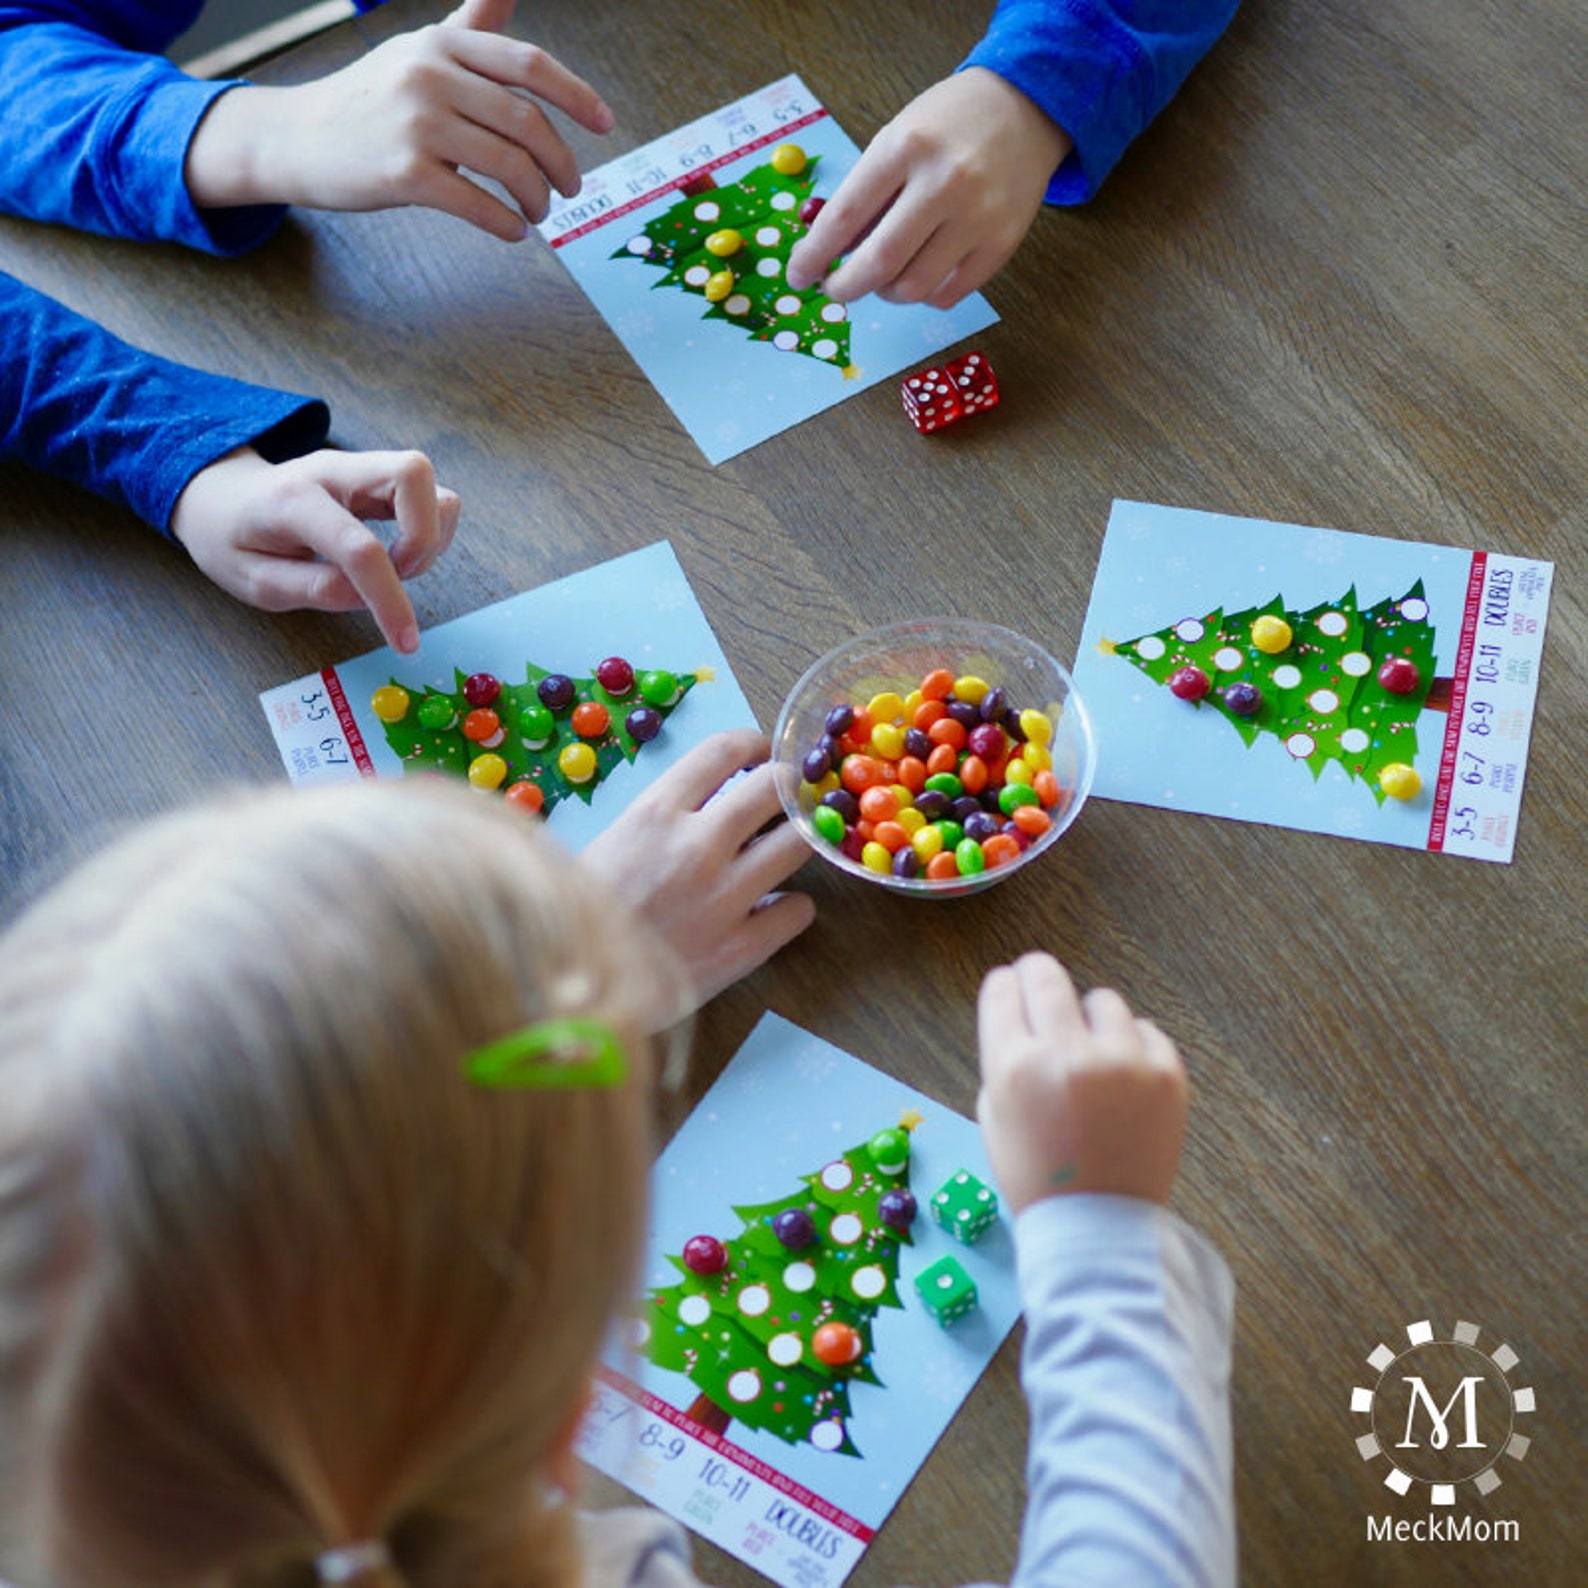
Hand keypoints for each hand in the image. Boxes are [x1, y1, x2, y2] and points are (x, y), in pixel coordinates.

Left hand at [169, 447, 457, 653]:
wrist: (221, 498)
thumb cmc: (232, 541)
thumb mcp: (254, 581)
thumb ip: (312, 589)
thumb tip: (368, 598)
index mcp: (292, 500)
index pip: (359, 546)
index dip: (389, 597)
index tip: (404, 641)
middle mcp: (333, 470)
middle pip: (413, 474)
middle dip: (424, 538)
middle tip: (401, 576)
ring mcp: (358, 468)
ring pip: (426, 482)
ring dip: (430, 535)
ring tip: (398, 569)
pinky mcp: (376, 476)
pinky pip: (426, 493)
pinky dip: (428, 530)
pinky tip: (400, 555)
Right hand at [185, 0, 612, 239]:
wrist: (300, 138)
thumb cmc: (373, 99)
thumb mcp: (421, 52)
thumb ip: (471, 29)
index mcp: (444, 44)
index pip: (529, 65)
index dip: (577, 96)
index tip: (605, 124)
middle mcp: (432, 75)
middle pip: (529, 123)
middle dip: (562, 165)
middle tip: (570, 189)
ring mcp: (417, 124)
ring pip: (511, 167)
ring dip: (538, 199)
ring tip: (538, 213)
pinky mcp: (404, 173)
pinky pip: (479, 205)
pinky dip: (506, 225)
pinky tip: (512, 231)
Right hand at [580, 729, 815, 1010]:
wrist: (569, 991)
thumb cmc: (582, 914)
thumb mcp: (610, 844)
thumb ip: (660, 817)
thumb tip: (712, 800)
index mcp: (655, 813)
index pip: (723, 751)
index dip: (754, 744)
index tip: (763, 752)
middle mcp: (697, 846)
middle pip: (774, 787)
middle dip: (790, 783)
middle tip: (792, 793)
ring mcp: (724, 898)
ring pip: (799, 843)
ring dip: (800, 838)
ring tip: (789, 845)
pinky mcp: (741, 949)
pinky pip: (798, 911)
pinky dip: (793, 906)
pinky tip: (777, 908)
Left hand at [786, 69, 1070, 307]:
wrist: (1025, 108)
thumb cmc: (947, 126)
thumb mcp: (897, 138)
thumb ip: (865, 193)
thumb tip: (829, 254)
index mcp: (905, 147)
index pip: (844, 218)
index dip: (813, 257)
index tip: (798, 275)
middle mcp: (943, 183)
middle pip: (878, 263)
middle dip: (845, 287)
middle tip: (835, 289)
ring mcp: (977, 216)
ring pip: (912, 288)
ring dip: (885, 292)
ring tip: (883, 277)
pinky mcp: (1001, 243)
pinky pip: (947, 294)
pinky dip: (923, 295)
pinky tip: (919, 275)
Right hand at [976, 953, 1186, 1213]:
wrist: (1099, 1227)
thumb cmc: (1037, 1176)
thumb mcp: (993, 1117)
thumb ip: (1004, 1059)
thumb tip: (1020, 1016)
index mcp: (1015, 1067)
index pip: (1003, 991)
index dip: (1004, 986)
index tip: (1010, 988)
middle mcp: (1068, 1054)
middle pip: (1047, 976)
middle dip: (1038, 976)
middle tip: (1041, 985)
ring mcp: (1123, 1061)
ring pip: (1102, 1001)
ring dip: (1091, 1020)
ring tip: (1092, 1053)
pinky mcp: (1167, 1073)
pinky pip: (1146, 1031)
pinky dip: (1132, 1047)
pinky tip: (1123, 1077)